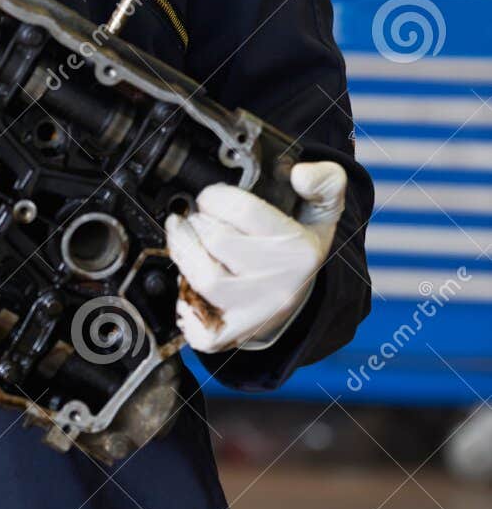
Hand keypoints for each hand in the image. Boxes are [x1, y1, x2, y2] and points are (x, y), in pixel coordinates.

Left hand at [164, 160, 347, 352]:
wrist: (304, 302)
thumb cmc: (301, 250)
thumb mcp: (323, 212)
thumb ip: (324, 182)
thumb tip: (300, 174)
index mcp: (299, 249)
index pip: (243, 211)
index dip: (214, 197)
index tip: (209, 197)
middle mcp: (279, 282)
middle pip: (217, 242)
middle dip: (196, 222)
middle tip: (195, 218)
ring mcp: (257, 311)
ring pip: (204, 280)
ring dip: (184, 252)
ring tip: (184, 240)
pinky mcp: (237, 333)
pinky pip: (201, 328)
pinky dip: (185, 306)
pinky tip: (188, 283)